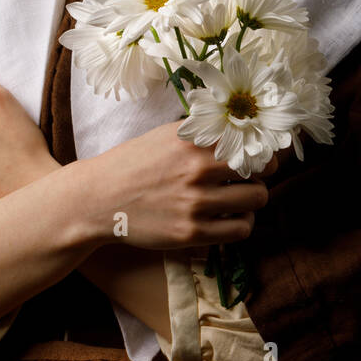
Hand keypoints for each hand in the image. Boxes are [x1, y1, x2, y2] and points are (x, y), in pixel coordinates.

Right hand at [79, 119, 277, 251]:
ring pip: (256, 199)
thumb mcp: (164, 136)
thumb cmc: (132, 164)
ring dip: (254, 198)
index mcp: (191, 141)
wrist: (98, 199)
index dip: (263, 146)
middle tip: (252, 176)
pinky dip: (243, 222)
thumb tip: (239, 127)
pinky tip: (232, 217)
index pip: (249, 138)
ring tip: (241, 197)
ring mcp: (195, 203)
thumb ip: (200, 133)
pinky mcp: (191, 233)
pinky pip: (240, 229)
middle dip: (262, 172)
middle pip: (261, 169)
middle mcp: (196, 170)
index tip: (263, 152)